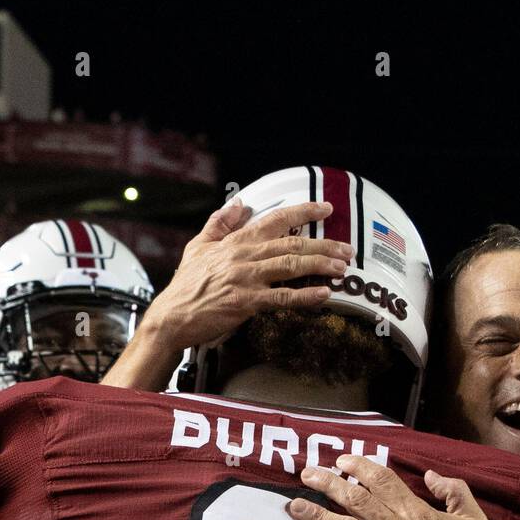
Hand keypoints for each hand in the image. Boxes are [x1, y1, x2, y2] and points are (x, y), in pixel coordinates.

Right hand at [140, 197, 354, 350]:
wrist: (172, 316)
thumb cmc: (187, 284)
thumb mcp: (199, 246)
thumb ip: (220, 223)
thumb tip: (238, 203)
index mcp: (236, 241)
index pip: (276, 219)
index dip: (304, 211)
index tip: (327, 208)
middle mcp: (244, 255)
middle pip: (292, 243)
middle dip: (324, 244)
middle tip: (347, 248)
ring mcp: (246, 278)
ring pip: (291, 266)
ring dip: (320, 266)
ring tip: (342, 268)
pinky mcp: (246, 303)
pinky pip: (281, 297)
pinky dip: (304, 296)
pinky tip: (323, 295)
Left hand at [287, 453, 495, 519]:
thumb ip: (456, 491)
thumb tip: (431, 476)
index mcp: (417, 513)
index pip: (382, 480)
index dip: (359, 466)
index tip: (341, 460)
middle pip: (356, 498)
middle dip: (328, 482)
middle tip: (306, 474)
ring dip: (317, 516)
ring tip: (294, 507)